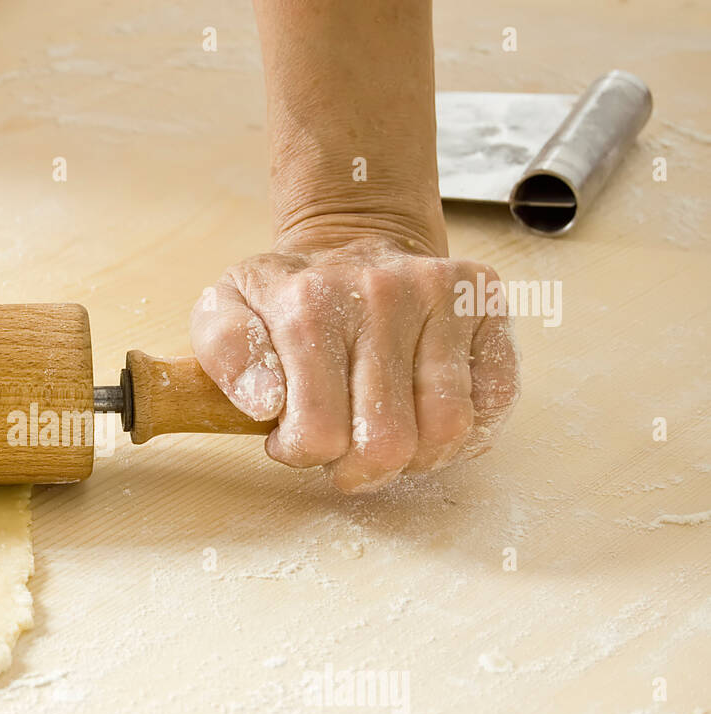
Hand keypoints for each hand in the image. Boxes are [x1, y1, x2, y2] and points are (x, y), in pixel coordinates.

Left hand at [190, 236, 519, 492]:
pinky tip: (424, 420)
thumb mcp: (225, 309)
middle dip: (359, 469)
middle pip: (387, 443)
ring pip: (447, 430)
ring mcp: (442, 296)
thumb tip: (265, 403)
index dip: (302, 454)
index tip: (294, 435)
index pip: (318, 433)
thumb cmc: (286, 295)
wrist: (350, 237)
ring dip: (413, 458)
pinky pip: (494, 402)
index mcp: (310, 305)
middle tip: (342, 451)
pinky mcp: (485, 303)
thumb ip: (226, 354)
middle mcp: (383, 294)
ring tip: (383, 437)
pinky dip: (461, 434)